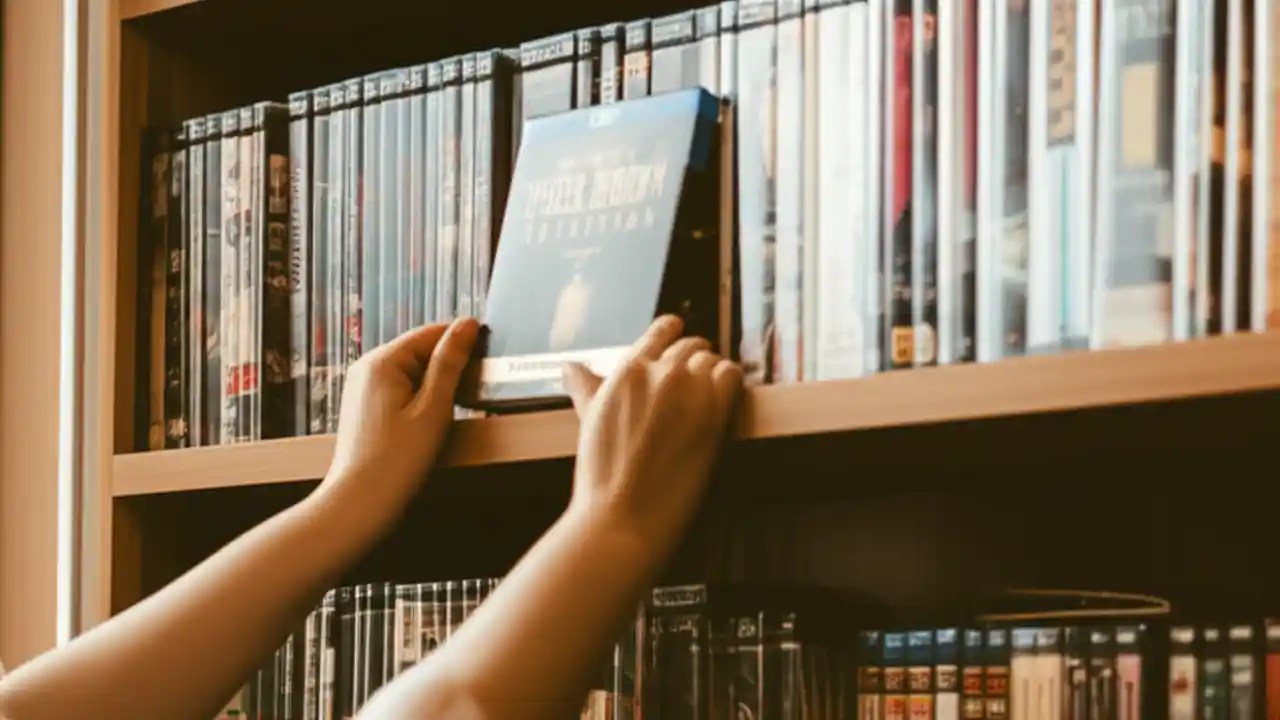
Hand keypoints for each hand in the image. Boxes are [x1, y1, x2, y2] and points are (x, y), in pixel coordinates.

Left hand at [319, 317, 479, 520]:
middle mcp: (367, 367)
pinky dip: (419, 398)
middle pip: (420, 351)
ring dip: (435, 384)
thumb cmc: (395, 460)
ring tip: (449, 411)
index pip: (431, 333)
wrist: (360, 501)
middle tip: (470, 392)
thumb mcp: (434, 407)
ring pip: (411, 371)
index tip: (487, 352)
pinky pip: (399, 388)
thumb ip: (450, 362)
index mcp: (381, 361)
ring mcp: (362, 386)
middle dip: (447, 366)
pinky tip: (429, 421)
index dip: (461, 341)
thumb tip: (467, 326)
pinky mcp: (364, 405)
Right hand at [560, 315, 743, 550]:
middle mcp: (659, 371)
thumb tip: (569, 367)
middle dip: (696, 364)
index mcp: (628, 370)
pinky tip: (723, 406)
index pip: (663, 329)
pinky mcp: (712, 411)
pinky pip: (732, 376)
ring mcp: (687, 389)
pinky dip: (731, 387)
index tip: (683, 345)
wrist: (621, 515)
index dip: (676, 336)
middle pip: (693, 346)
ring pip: (714, 360)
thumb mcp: (591, 419)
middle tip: (695, 392)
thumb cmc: (604, 475)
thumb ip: (587, 387)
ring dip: (714, 378)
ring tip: (707, 404)